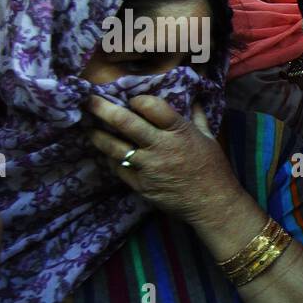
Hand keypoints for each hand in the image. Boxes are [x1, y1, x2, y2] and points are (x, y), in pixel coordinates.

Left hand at [87, 96, 243, 230]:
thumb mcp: (209, 139)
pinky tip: (108, 154)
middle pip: (124, 122)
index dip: (137, 100)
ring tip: (89, 129)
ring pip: (113, 147)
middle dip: (102, 109)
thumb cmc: (213, 169)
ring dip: (98, 136)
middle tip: (89, 101)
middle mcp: (161, 147)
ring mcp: (148, 167)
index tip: (133, 100)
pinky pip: (119, 168)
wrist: (213, 203)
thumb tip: (193, 99)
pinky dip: (112, 159)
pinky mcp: (141, 185)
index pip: (150, 106)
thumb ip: (197, 118)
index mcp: (179, 131)